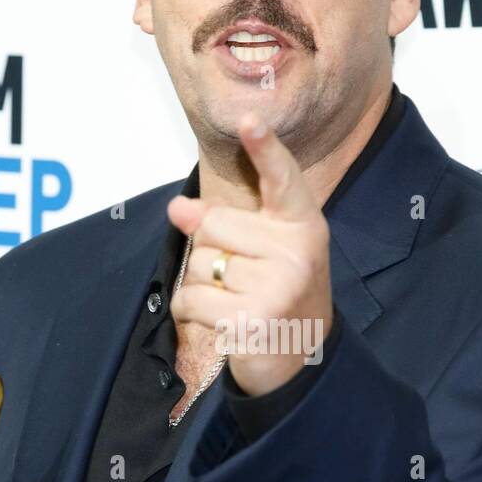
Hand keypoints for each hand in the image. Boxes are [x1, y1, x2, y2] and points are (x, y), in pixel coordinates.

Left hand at [167, 113, 332, 395]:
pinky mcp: (249, 319)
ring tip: (235, 302)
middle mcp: (296, 252)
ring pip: (200, 262)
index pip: (282, 180)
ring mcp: (275, 286)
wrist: (300, 362)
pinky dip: (191, 310)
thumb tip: (178, 208)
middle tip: (243, 278)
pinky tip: (220, 322)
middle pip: (215, 223)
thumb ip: (226, 223)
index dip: (265, 148)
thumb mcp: (264, 252)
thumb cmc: (279, 295)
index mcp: (303, 226)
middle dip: (212, 249)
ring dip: (203, 285)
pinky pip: (190, 297)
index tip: (250, 119)